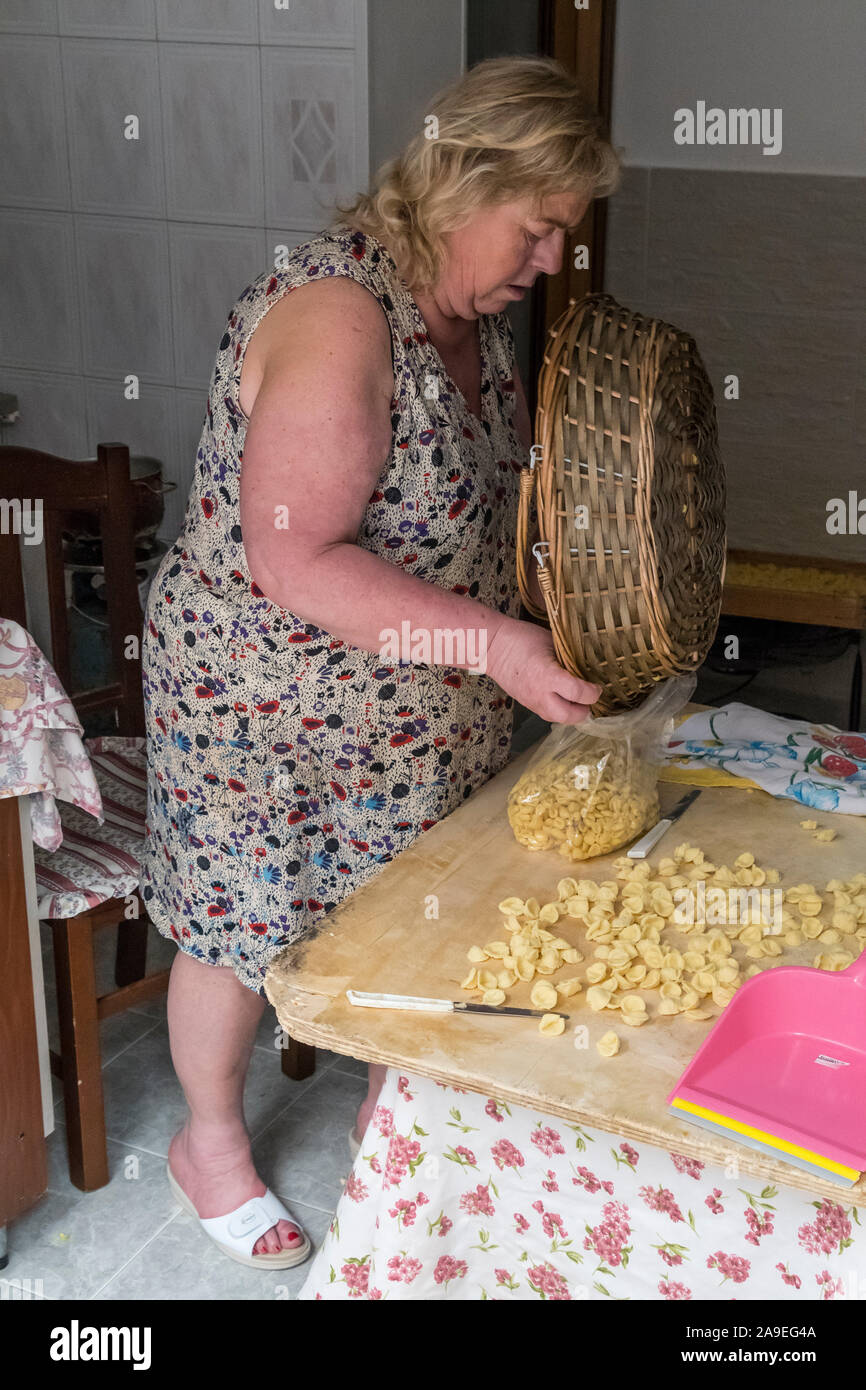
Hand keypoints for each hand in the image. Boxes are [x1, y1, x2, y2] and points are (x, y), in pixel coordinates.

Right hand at [487, 617, 601, 724]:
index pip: (578, 693)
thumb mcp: (551, 642)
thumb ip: (569, 657)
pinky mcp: (526, 704)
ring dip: (571, 713)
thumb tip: (587, 665)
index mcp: (548, 676)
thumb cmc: (521, 638)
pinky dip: (559, 709)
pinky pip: (548, 714)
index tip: (598, 686)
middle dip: (584, 710)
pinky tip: (563, 697)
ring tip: (577, 699)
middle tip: (590, 697)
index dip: (593, 692)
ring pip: (559, 719)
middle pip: (571, 716)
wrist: (491, 647)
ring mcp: (532, 702)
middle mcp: (540, 694)